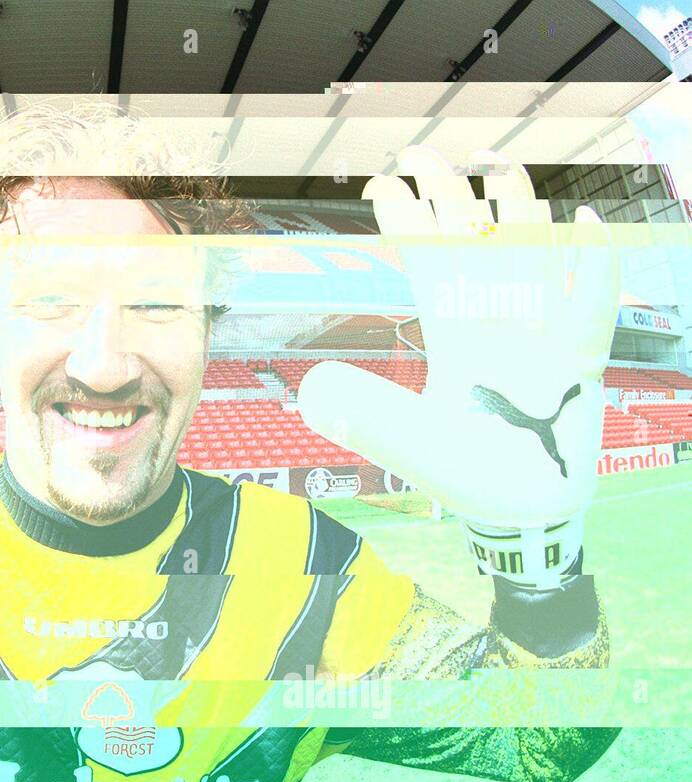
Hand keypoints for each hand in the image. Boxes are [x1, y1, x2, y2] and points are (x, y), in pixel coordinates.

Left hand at [300, 146, 620, 584]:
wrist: (529, 511)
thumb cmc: (471, 478)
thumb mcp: (412, 445)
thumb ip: (368, 420)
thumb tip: (309, 393)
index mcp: (454, 334)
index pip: (425, 261)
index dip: (405, 221)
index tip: (382, 177)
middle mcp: (495, 321)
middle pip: (473, 240)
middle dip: (452, 194)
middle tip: (427, 148)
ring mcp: (540, 332)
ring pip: (532, 251)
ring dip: (519, 207)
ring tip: (502, 161)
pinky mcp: (581, 355)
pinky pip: (590, 301)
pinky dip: (593, 264)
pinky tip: (588, 224)